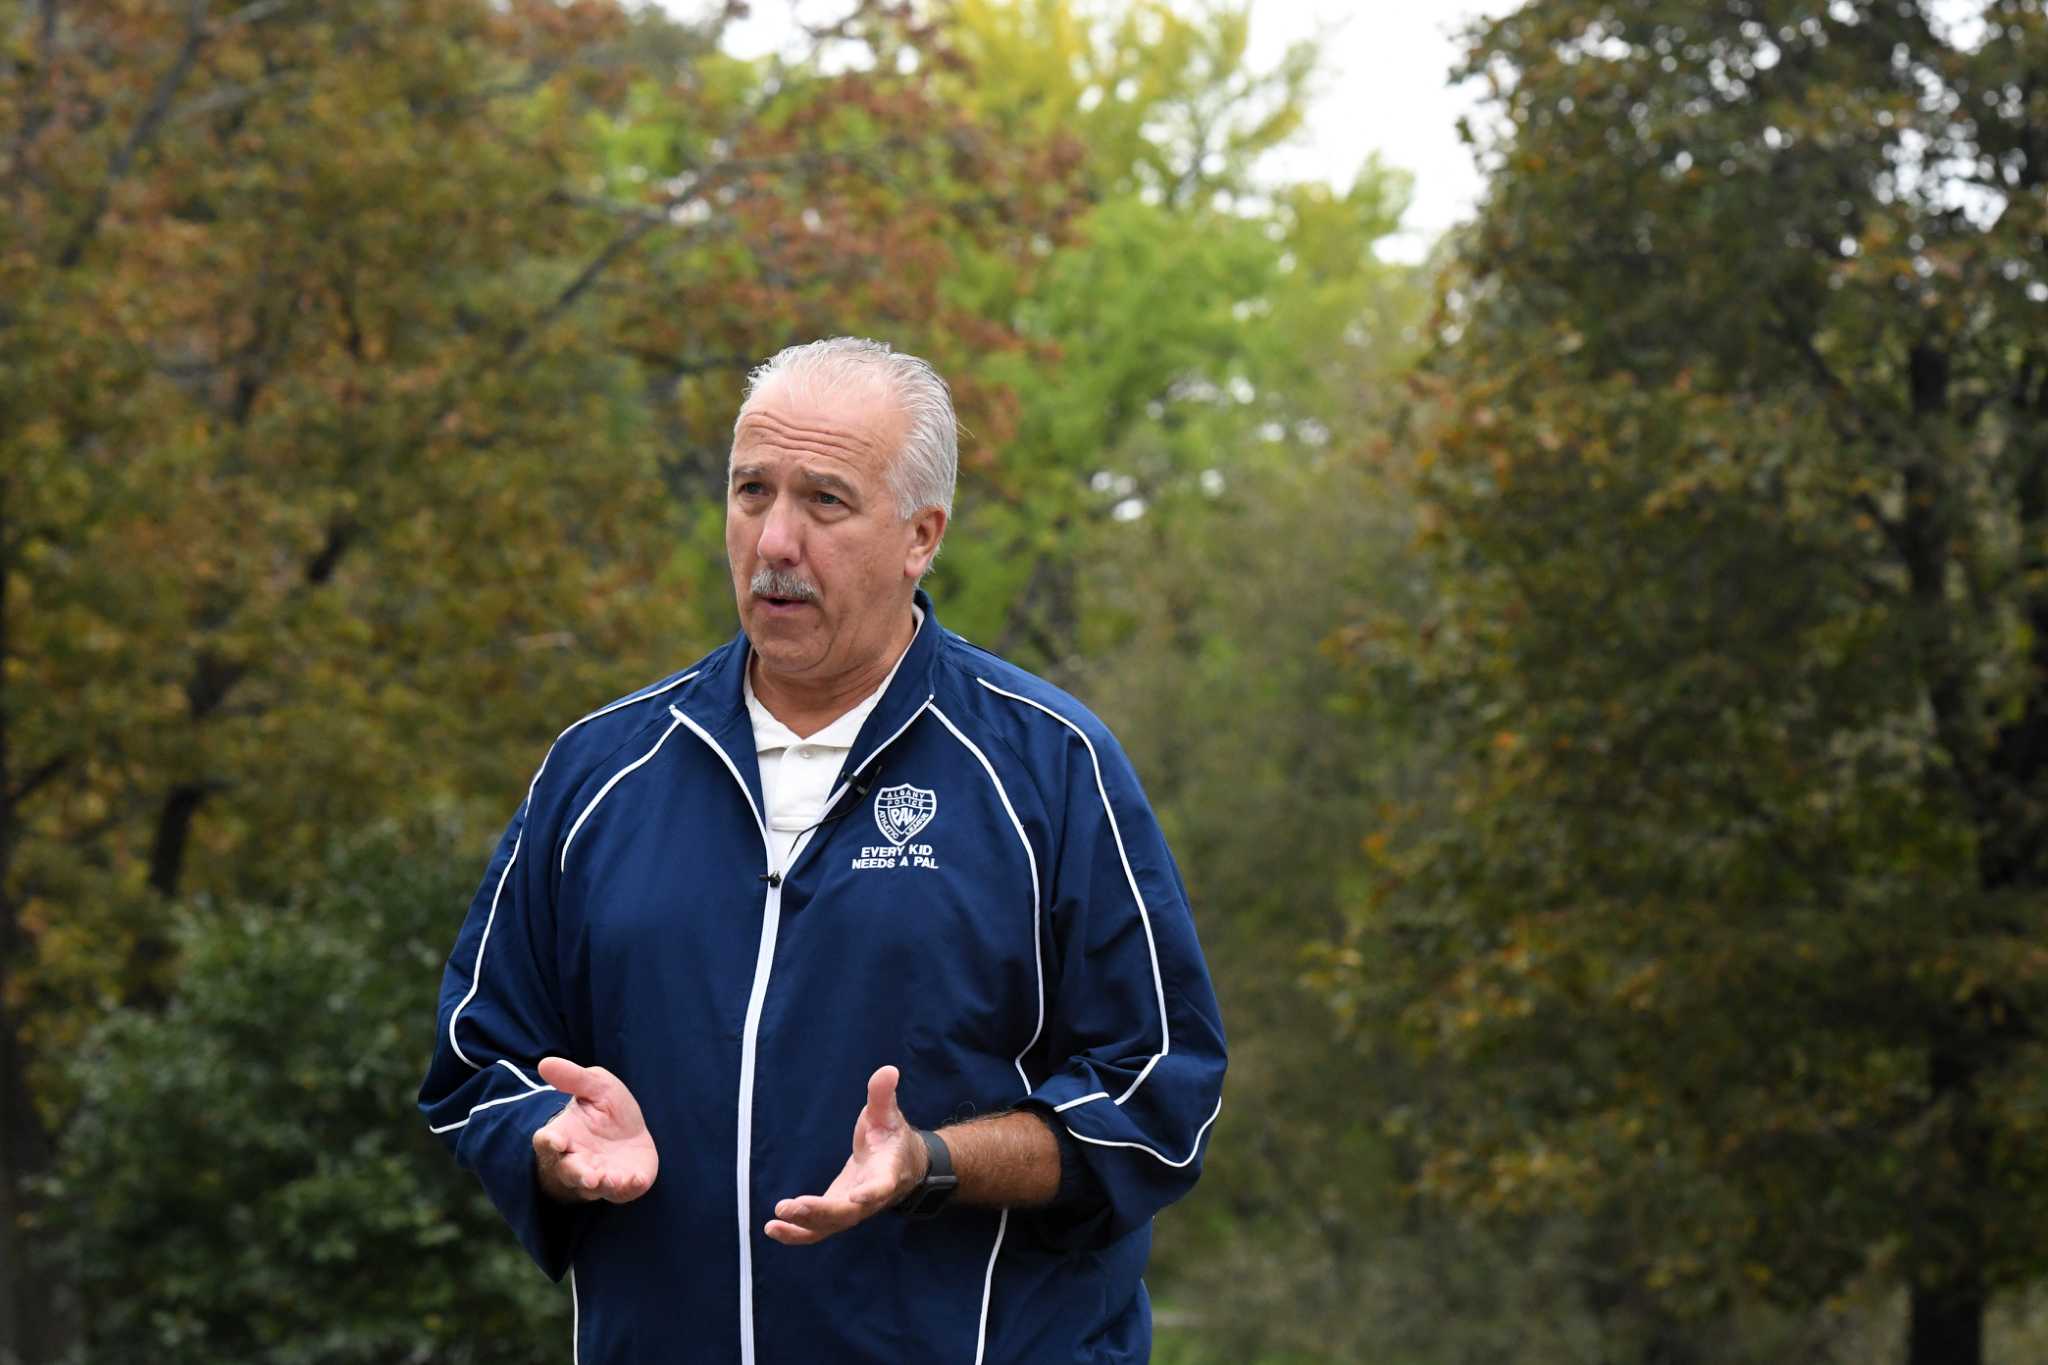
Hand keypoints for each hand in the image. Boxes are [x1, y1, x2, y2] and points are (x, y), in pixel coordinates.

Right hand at [532, 1056, 658, 1203]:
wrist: (631, 1134)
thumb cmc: (605, 1111)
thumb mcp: (596, 1086)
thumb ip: (574, 1078)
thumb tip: (545, 1062)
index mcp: (563, 1135)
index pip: (547, 1142)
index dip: (550, 1142)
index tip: (557, 1141)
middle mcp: (576, 1160)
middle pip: (568, 1171)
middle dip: (578, 1174)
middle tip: (589, 1176)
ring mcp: (598, 1175)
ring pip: (592, 1187)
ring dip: (601, 1184)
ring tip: (611, 1178)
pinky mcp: (620, 1187)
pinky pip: (621, 1193)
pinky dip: (627, 1188)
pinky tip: (635, 1179)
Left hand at [765, 1065, 926, 1245]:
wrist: (900, 1165)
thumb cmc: (891, 1137)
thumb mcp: (889, 1114)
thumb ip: (883, 1096)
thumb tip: (887, 1071)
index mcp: (886, 1173)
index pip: (880, 1187)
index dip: (870, 1193)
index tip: (858, 1197)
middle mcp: (869, 1200)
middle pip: (846, 1213)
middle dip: (820, 1212)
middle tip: (792, 1206)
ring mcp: (852, 1211)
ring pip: (828, 1226)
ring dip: (802, 1226)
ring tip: (775, 1222)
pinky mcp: (836, 1213)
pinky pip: (817, 1229)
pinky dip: (796, 1232)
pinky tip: (773, 1227)